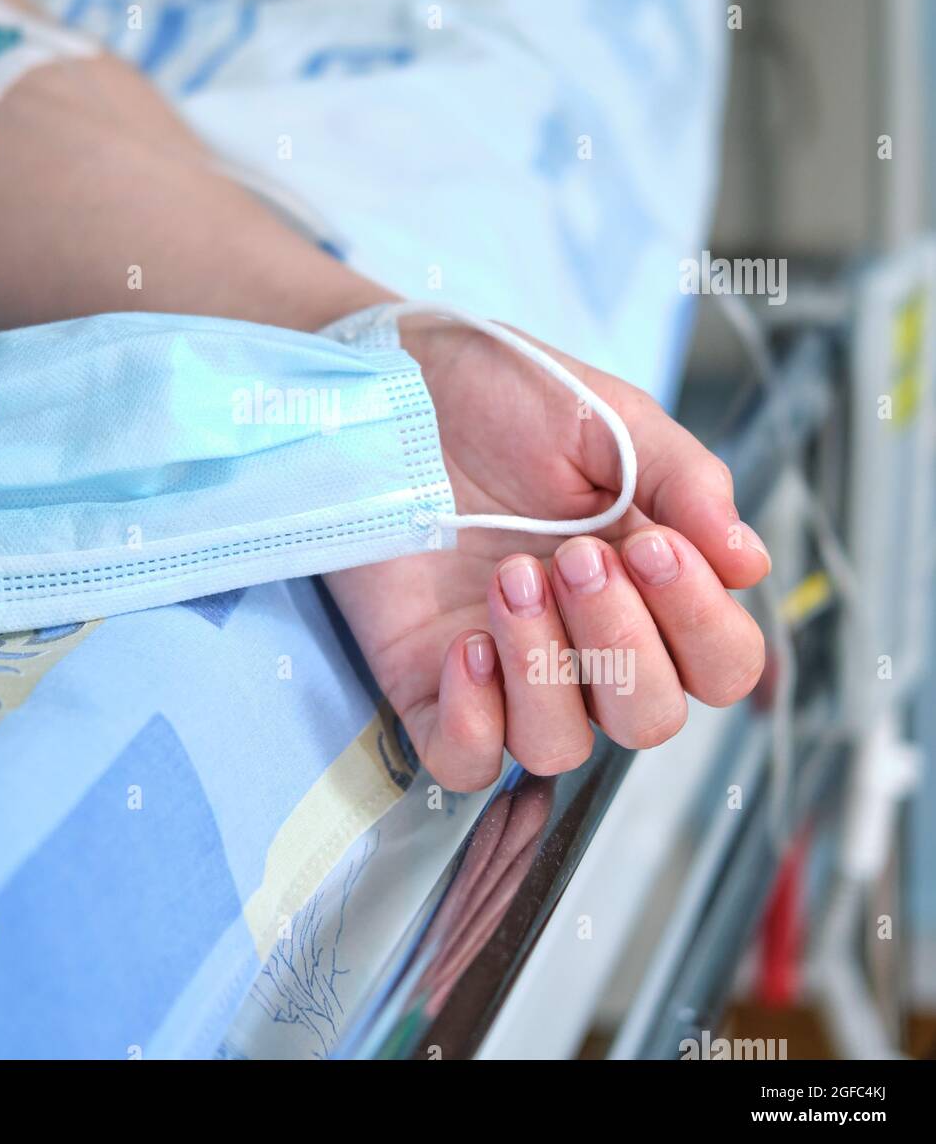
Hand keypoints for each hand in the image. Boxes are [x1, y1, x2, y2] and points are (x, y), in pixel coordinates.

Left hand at [324, 312, 770, 790]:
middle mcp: (586, 643)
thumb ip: (685, 483)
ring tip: (510, 578)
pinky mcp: (430, 682)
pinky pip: (467, 758)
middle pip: (648, 718)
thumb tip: (747, 562)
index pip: (721, 664)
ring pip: (559, 746)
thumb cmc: (502, 398)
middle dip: (619, 639)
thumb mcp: (610, 422)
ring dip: (544, 668)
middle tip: (574, 556)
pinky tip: (466, 644)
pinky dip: (475, 719)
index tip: (651, 543)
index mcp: (647, 586)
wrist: (396, 385)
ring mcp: (508, 669)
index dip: (699, 622)